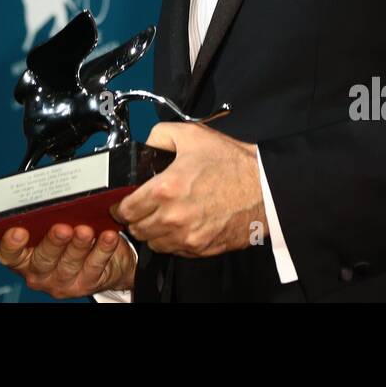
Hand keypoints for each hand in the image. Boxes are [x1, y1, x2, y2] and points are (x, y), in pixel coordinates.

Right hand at [0, 224, 136, 297]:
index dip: (11, 244)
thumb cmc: (71, 235)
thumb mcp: (54, 223)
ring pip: (69, 264)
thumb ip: (48, 213)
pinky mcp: (87, 283)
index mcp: (24, 256)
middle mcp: (39, 272)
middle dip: (52, 242)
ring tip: (85, 230)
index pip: (9, 254)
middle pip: (41, 260)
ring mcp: (63, 281)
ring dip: (78, 246)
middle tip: (61, 228)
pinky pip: (94, 266)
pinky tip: (107, 236)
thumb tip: (54, 193)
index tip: (18, 231)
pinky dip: (102, 249)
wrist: (104, 260)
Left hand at [111, 121, 264, 257]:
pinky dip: (172, 241)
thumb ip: (157, 134)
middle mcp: (173, 218)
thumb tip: (140, 141)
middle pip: (137, 229)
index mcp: (166, 189)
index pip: (125, 209)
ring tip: (163, 215)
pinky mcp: (201, 249)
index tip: (124, 201)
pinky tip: (181, 224)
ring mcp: (188, 237)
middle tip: (144, 207)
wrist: (264, 188)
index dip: (121, 205)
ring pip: (153, 243)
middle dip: (136, 218)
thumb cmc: (231, 162)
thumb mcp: (190, 135)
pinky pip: (174, 251)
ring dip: (153, 231)